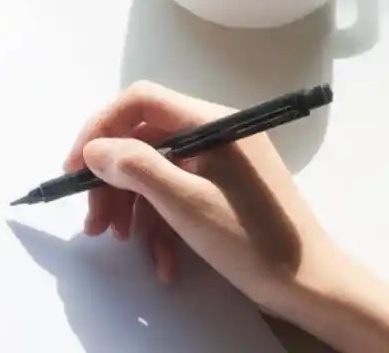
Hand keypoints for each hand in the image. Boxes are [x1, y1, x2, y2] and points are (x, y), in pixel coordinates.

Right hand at [67, 81, 388, 352]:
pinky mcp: (222, 191)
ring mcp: (220, 162)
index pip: (140, 101)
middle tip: (93, 221)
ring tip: (117, 242)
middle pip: (143, 140)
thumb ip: (137, 168)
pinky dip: (161, 226)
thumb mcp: (187, 204)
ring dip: (131, 208)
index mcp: (211, 121)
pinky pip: (177, 195)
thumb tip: (95, 149)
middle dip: (112, 181)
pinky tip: (161, 263)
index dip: (100, 129)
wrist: (313, 286)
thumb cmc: (252, 241)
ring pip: (155, 172)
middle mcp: (215, 132)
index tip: (75, 168)